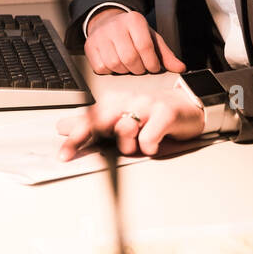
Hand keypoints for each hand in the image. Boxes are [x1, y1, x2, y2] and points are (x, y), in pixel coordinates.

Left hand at [56, 91, 204, 159]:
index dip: (74, 134)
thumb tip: (63, 126)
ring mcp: (147, 105)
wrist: (189, 103)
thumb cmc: (153, 113)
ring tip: (134, 146)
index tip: (63, 152)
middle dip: (80, 136)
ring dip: (125, 143)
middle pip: (99, 118)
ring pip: (124, 127)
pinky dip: (149, 146)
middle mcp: (129, 99)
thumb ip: (96, 123)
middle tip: (68, 154)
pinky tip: (154, 144)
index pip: (90, 116)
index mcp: (116, 101)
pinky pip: (149, 137)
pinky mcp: (165, 113)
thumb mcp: (122, 117)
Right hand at [83, 7, 186, 74]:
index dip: (152, 62)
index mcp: (134, 20)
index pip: (145, 47)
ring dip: (125, 71)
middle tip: (141, 68)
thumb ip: (165, 54)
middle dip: (139, 68)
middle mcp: (116, 25)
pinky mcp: (90, 46)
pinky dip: (111, 71)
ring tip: (129, 65)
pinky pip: (101, 67)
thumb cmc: (133, 33)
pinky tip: (115, 64)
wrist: (107, 22)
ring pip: (115, 64)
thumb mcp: (151, 38)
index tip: (154, 67)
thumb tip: (180, 68)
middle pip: (130, 57)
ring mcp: (100, 35)